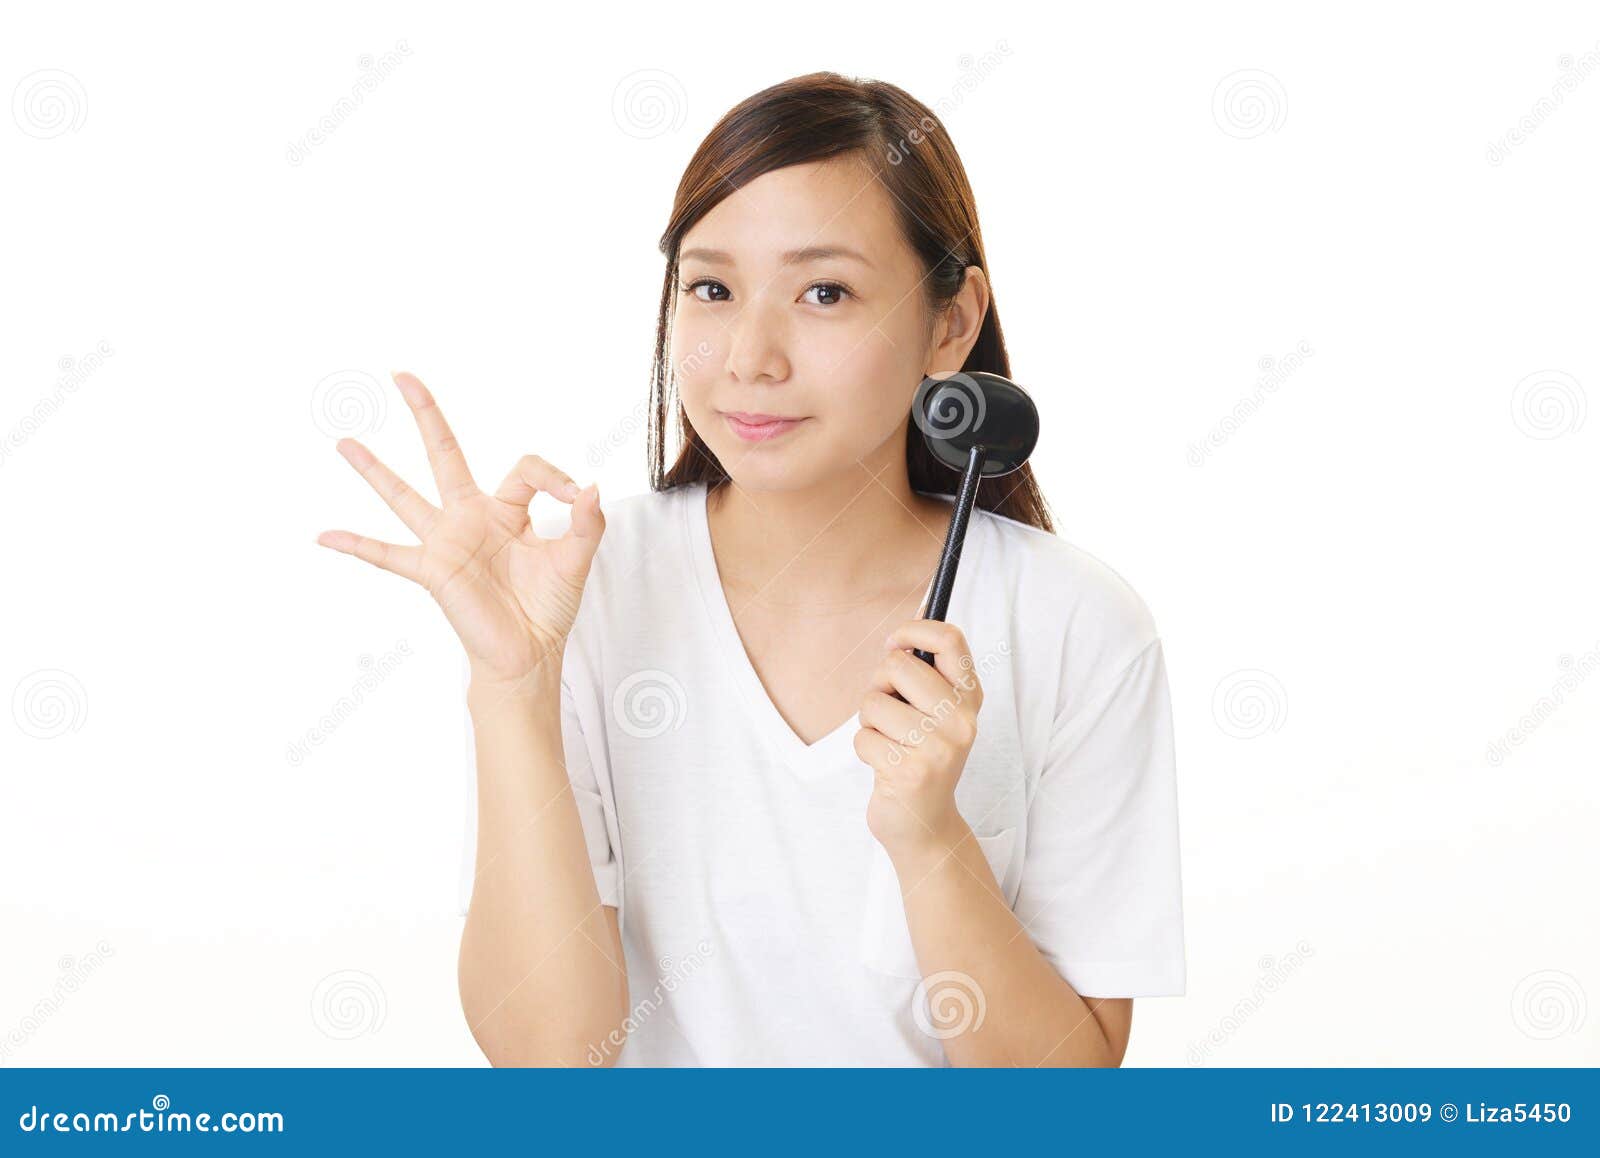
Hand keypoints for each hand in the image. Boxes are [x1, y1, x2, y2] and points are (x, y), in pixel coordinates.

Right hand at [316, 370, 605, 688]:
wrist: (530, 653)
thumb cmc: (549, 606)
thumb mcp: (576, 560)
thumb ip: (587, 523)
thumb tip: (591, 487)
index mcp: (508, 510)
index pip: (525, 468)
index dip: (553, 476)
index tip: (574, 496)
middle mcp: (472, 517)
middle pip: (445, 455)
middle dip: (426, 415)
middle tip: (402, 375)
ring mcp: (447, 542)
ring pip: (405, 496)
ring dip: (374, 470)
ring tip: (344, 442)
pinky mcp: (433, 571)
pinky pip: (388, 555)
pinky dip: (356, 546)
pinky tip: (324, 535)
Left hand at [853, 620, 984, 860]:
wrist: (925, 825)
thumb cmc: (920, 757)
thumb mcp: (934, 712)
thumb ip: (925, 673)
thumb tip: (911, 621)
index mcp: (969, 698)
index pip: (951, 639)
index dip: (914, 629)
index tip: (894, 642)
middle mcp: (961, 720)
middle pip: (897, 665)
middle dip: (879, 685)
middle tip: (889, 713)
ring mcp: (938, 747)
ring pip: (873, 702)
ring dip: (869, 723)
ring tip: (889, 743)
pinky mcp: (910, 772)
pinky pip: (863, 737)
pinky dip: (865, 749)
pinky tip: (885, 767)